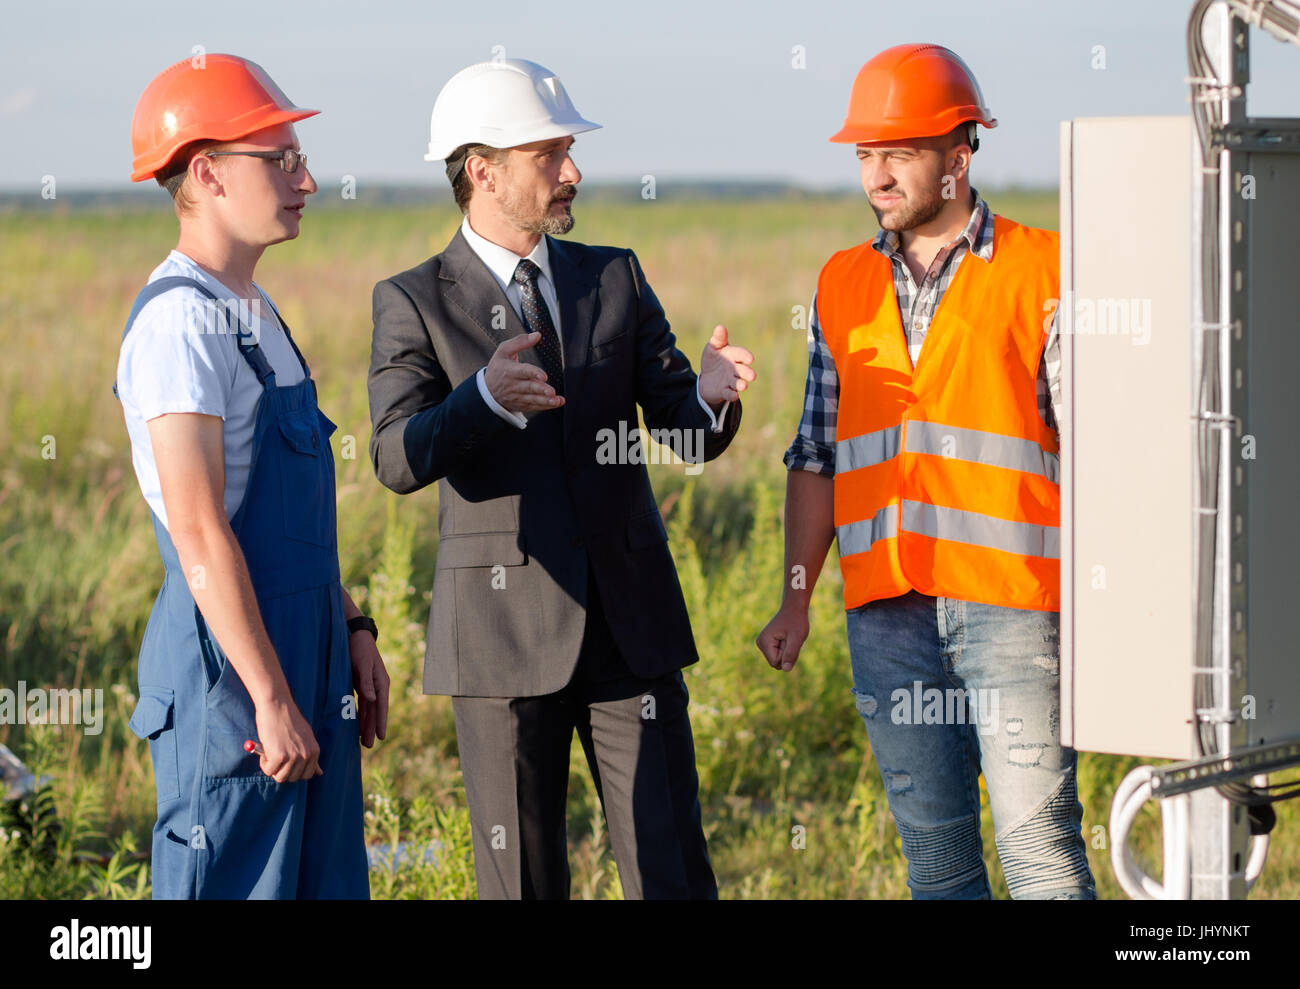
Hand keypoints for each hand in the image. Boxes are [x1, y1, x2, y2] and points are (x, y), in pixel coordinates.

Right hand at [253, 696, 322, 781]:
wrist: (277, 705)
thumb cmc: (288, 720)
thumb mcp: (306, 738)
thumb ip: (311, 755)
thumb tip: (320, 773)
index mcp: (315, 751)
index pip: (307, 774)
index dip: (294, 771)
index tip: (286, 762)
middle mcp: (307, 755)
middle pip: (293, 778)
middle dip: (282, 771)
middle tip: (276, 756)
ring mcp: (294, 756)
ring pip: (280, 777)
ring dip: (272, 768)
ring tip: (270, 752)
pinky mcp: (279, 756)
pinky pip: (269, 770)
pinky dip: (264, 763)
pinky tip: (265, 750)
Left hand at [349, 628, 389, 747]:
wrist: (355, 633)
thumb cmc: (359, 647)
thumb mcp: (362, 664)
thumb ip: (367, 682)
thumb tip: (372, 699)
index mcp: (381, 681)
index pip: (381, 706)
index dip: (381, 721)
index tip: (381, 736)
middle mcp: (378, 685)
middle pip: (376, 710)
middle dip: (373, 727)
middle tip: (370, 745)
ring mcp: (370, 685)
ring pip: (369, 709)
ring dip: (367, 724)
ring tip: (365, 740)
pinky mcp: (361, 683)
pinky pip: (363, 703)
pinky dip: (361, 714)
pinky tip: (358, 724)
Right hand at [484, 332, 565, 412]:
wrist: (488, 390)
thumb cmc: (498, 368)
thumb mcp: (503, 351)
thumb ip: (520, 342)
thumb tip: (537, 335)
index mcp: (510, 370)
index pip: (522, 371)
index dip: (533, 373)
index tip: (544, 376)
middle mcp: (513, 385)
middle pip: (528, 387)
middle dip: (540, 390)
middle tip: (551, 391)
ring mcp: (517, 396)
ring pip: (532, 399)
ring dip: (545, 400)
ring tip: (556, 400)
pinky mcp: (521, 404)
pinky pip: (534, 406)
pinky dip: (545, 406)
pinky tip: (556, 403)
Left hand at [698, 325, 755, 407]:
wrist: (707, 377)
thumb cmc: (714, 358)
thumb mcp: (713, 347)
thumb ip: (718, 338)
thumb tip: (720, 327)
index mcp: (734, 356)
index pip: (741, 354)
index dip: (745, 356)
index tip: (750, 359)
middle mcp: (736, 369)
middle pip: (743, 371)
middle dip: (747, 373)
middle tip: (752, 376)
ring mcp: (731, 381)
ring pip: (738, 383)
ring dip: (741, 385)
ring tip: (743, 386)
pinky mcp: (725, 391)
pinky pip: (729, 393)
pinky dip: (731, 395)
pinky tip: (733, 395)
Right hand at [756, 603, 809, 672]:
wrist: (794, 609)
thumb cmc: (796, 621)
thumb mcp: (797, 638)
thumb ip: (791, 654)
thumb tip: (786, 670)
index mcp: (764, 642)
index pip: (776, 663)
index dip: (787, 654)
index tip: (789, 639)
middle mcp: (760, 644)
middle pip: (776, 663)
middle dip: (787, 654)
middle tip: (790, 638)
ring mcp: (763, 644)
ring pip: (778, 661)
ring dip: (787, 652)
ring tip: (789, 637)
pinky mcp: (768, 644)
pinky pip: (779, 656)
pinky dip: (786, 649)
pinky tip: (787, 638)